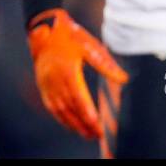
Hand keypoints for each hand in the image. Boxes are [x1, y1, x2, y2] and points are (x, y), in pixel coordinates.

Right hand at [27, 9, 127, 139]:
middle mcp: (54, 81)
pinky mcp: (43, 86)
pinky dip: (61, 118)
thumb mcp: (91, 46)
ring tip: (87, 134)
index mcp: (67, 70)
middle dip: (83, 123)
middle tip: (97, 134)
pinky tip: (71, 125)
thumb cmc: (71, 36)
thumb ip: (106, 64)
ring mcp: (46, 85)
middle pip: (70, 107)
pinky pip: (52, 107)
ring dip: (73, 124)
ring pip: (60, 110)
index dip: (87, 112)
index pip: (78, 97)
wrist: (44, 30)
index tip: (96, 123)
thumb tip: (123, 78)